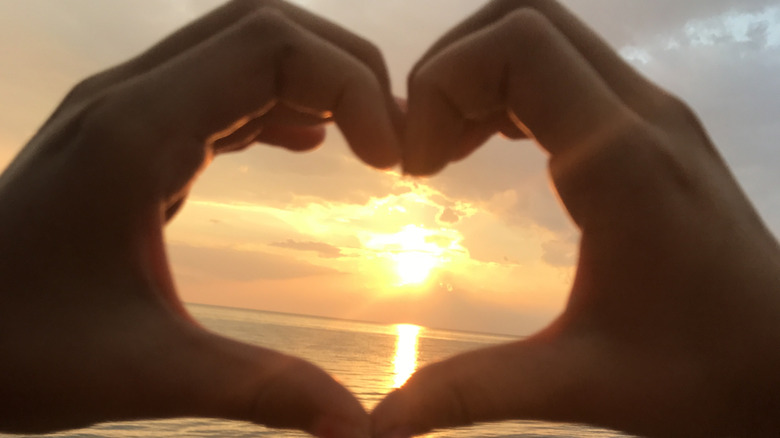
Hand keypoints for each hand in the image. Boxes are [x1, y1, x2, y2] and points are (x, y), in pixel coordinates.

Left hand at [0, 0, 399, 435]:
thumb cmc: (15, 348)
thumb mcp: (146, 373)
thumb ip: (263, 391)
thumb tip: (360, 428)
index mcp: (136, 133)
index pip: (270, 46)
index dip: (351, 86)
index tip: (392, 161)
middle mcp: (130, 98)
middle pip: (265, 25)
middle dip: (346, 69)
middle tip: (393, 140)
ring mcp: (126, 109)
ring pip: (243, 47)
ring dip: (314, 80)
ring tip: (367, 141)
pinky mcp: (129, 133)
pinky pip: (220, 88)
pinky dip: (278, 101)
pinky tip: (307, 141)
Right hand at [372, 1, 779, 436]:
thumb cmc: (703, 374)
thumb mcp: (579, 381)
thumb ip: (471, 392)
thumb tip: (382, 423)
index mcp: (621, 161)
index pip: (517, 44)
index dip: (443, 84)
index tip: (417, 166)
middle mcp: (642, 114)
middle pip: (526, 18)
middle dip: (452, 69)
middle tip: (424, 149)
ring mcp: (652, 114)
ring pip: (546, 36)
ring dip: (480, 77)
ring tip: (445, 151)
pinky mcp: (652, 130)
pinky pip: (565, 72)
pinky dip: (509, 91)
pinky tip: (488, 147)